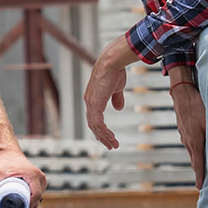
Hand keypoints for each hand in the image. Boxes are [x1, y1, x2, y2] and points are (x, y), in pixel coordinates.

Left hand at [0, 145, 46, 207]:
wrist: (10, 152)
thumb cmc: (4, 162)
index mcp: (33, 175)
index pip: (36, 195)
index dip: (30, 205)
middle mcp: (40, 176)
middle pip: (39, 196)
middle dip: (30, 205)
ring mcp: (41, 177)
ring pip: (40, 194)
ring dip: (32, 201)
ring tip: (21, 206)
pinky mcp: (40, 178)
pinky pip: (39, 191)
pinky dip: (34, 196)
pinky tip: (26, 201)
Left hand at [84, 34, 134, 149]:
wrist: (111, 62)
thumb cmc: (115, 71)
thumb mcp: (117, 88)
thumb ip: (116, 98)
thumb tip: (118, 108)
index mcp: (93, 98)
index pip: (93, 117)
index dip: (99, 128)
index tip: (105, 137)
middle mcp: (89, 101)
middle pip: (93, 124)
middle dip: (102, 136)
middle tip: (110, 146)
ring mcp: (91, 103)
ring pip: (95, 126)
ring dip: (105, 137)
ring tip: (114, 145)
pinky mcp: (95, 104)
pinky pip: (98, 123)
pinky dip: (104, 132)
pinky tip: (112, 138)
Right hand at [169, 78, 206, 190]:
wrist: (182, 93)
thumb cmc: (198, 106)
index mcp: (195, 142)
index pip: (198, 165)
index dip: (200, 177)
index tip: (200, 188)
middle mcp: (188, 142)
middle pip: (195, 161)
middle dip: (200, 172)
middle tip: (206, 182)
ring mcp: (184, 136)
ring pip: (193, 153)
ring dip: (198, 161)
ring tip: (206, 168)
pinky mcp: (184, 131)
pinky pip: (191, 145)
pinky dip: (196, 150)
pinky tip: (202, 148)